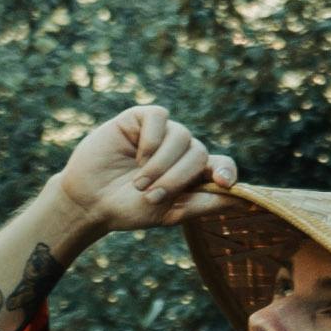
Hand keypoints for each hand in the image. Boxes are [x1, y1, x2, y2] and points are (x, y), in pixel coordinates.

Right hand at [59, 100, 240, 239]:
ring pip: (181, 136)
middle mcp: (181, 150)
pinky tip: (137, 155)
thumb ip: (204, 203)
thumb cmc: (130, 209)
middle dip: (178, 178)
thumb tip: (241, 196)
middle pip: (199, 154)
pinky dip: (152, 140)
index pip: (222, 165)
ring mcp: (162, 133)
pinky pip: (160, 117)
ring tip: (139, 183)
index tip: (224, 183)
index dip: (228, 171)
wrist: (90, 201)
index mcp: (193, 173)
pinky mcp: (141, 119)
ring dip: (161, 164)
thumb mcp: (170, 213)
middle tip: (152, 196)